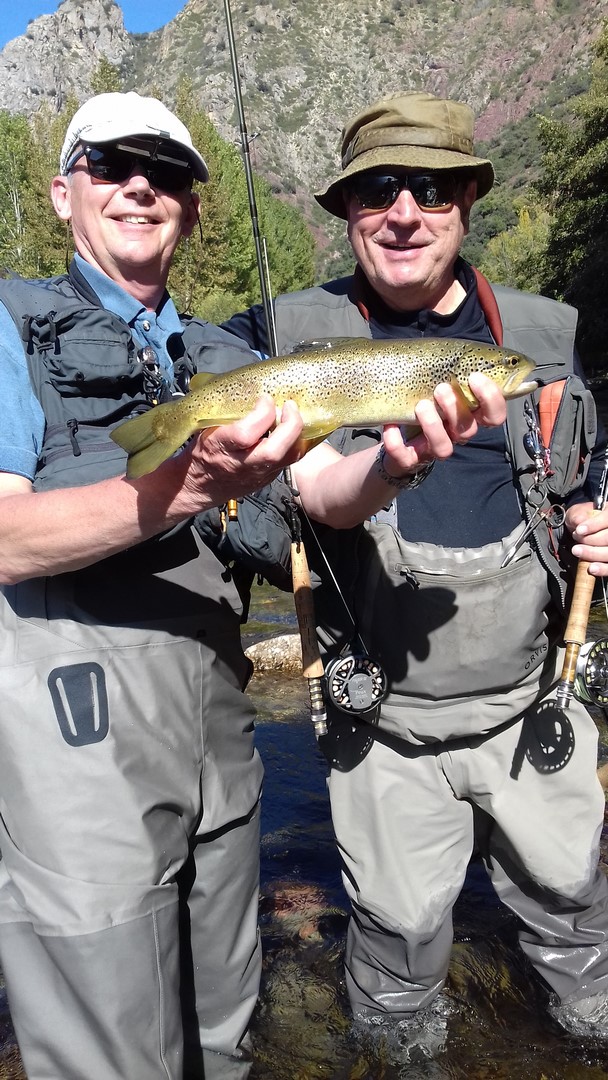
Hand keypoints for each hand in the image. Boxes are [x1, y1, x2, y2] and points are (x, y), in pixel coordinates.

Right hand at [181, 395, 303, 508]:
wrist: (198, 486)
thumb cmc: (202, 452)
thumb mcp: (206, 429)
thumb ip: (228, 414)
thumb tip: (253, 391)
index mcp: (219, 448)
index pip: (246, 434)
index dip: (261, 413)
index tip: (265, 398)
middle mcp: (241, 464)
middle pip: (274, 451)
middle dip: (289, 424)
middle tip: (290, 406)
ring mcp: (258, 475)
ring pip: (289, 457)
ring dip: (297, 433)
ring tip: (293, 416)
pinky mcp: (269, 478)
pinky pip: (291, 459)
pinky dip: (296, 441)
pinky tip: (292, 429)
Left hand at [380, 372, 506, 475]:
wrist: (392, 427)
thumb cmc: (421, 397)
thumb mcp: (438, 380)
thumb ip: (453, 370)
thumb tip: (464, 351)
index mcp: (467, 415)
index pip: (494, 416)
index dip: (492, 400)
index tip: (475, 377)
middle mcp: (454, 434)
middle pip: (469, 430)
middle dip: (457, 409)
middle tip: (441, 388)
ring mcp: (431, 449)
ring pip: (444, 448)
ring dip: (433, 426)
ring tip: (421, 405)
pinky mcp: (409, 460)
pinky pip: (405, 457)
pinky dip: (396, 443)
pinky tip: (391, 425)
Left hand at [567, 502, 607, 577]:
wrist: (585, 529)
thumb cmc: (584, 519)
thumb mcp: (580, 512)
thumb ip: (579, 515)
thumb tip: (579, 522)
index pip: (607, 518)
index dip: (594, 525)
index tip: (579, 530)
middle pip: (607, 537)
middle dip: (590, 540)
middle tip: (576, 538)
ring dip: (592, 553)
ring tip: (578, 550)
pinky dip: (602, 568)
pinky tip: (592, 568)